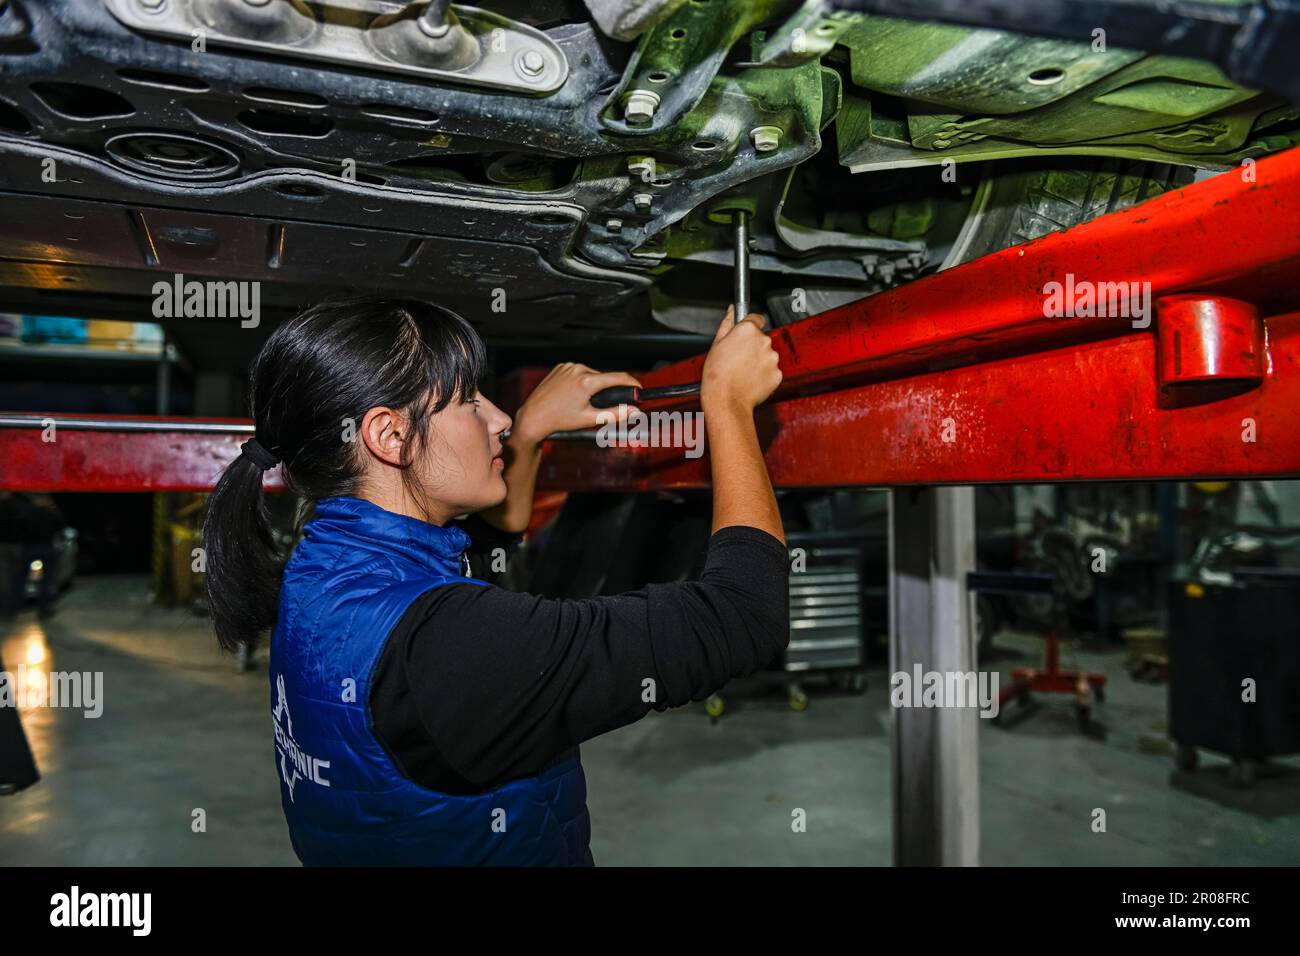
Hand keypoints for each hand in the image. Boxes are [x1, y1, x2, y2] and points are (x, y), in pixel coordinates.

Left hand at [512, 363, 641, 444]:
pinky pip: (579, 372)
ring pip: (591, 374)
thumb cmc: (558, 420)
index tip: (638, 389)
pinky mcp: (561, 367)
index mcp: (586, 381)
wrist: (534, 417)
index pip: (617, 377)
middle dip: (608, 389)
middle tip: (605, 404)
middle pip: (604, 377)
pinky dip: (581, 381)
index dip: (632, 383)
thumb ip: (614, 414)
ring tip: (584, 401)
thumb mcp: (589, 419)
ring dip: (594, 385)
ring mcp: (568, 366)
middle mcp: (577, 369)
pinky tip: (574, 394)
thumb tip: (633, 411)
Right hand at [700, 306, 781, 412]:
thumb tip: (732, 310)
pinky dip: (764, 375)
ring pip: (767, 355)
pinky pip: (772, 371)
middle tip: (737, 359)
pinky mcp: (777, 374)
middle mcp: (763, 341)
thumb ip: (727, 323)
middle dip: (752, 346)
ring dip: (758, 361)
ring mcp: (772, 358)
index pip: (756, 318)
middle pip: (761, 338)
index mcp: (747, 330)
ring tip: (742, 372)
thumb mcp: (716, 344)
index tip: (744, 335)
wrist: (726, 401)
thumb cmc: (717, 376)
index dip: (749, 327)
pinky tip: (750, 380)